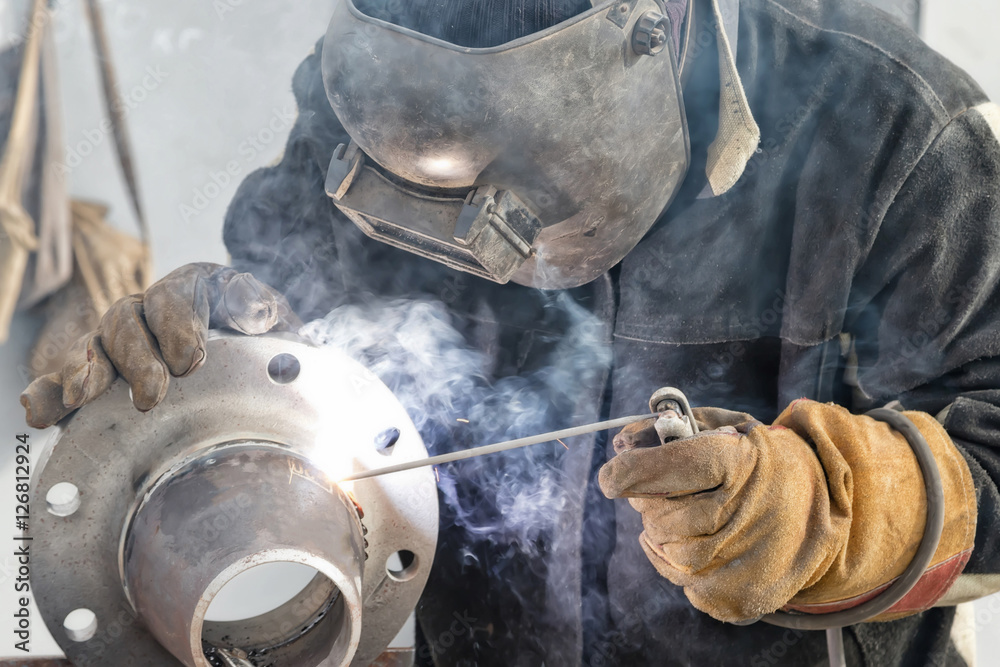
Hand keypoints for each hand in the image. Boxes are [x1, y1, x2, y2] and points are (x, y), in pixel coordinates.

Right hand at [20, 263, 298, 427]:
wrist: (253, 351)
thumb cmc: (261, 332)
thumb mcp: (270, 314)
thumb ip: (261, 306)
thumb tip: (256, 311)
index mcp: (187, 288)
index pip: (173, 298)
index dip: (177, 327)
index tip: (191, 363)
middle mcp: (143, 311)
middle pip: (126, 325)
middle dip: (136, 360)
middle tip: (152, 397)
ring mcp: (117, 343)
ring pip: (91, 350)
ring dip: (83, 375)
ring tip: (80, 399)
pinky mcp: (100, 377)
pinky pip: (67, 380)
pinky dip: (51, 395)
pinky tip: (40, 414)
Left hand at [601, 398, 976, 622]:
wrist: (820, 508)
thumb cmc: (757, 461)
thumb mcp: (724, 427)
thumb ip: (669, 429)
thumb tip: (622, 441)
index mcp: (743, 462)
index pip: (678, 465)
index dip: (635, 470)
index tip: (611, 476)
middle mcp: (747, 513)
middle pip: (662, 514)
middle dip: (648, 501)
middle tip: (661, 491)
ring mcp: (747, 561)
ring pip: (666, 549)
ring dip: (659, 531)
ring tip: (681, 514)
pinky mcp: (741, 596)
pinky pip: (680, 580)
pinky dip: (671, 560)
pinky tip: (693, 541)